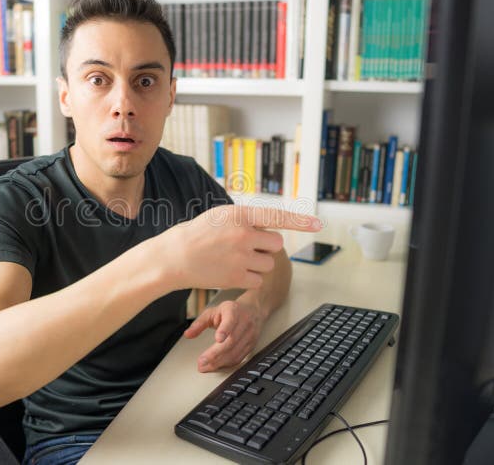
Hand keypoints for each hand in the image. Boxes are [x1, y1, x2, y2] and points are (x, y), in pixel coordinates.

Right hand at [157, 205, 320, 291]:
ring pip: (269, 263)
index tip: (319, 224)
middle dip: (267, 247)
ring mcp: (240, 257)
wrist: (175, 256)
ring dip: (258, 263)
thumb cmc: (200, 234)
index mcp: (240, 214)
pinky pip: (258, 280)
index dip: (300, 221)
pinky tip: (232, 272)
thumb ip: (247, 219)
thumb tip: (273, 227)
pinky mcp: (236, 277)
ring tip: (235, 259)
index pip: (277, 216)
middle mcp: (243, 234)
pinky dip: (249, 279)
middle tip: (247, 247)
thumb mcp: (222, 215)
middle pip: (277, 244)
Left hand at [183, 299, 263, 371]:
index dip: (225, 330)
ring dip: (219, 362)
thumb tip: (187, 334)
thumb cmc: (231, 311)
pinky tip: (216, 365)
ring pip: (235, 352)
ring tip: (205, 366)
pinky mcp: (251, 345)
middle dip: (215, 353)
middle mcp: (244, 323)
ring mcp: (250, 335)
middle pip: (231, 341)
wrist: (253, 310)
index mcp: (234, 311)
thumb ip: (200, 323)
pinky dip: (226, 364)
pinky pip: (239, 358)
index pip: (231, 320)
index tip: (218, 339)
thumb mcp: (214, 311)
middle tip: (202, 361)